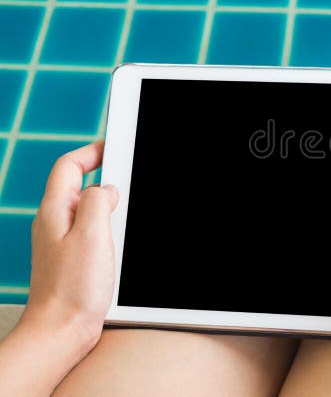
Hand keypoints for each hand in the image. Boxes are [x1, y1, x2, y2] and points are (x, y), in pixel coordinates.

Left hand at [21, 140, 118, 354]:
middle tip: (129, 177)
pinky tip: (120, 242)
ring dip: (109, 206)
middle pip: (79, 185)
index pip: (69, 165)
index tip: (115, 146)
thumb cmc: (73, 289)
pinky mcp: (73, 259)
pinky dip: (108, 228)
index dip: (92, 151)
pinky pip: (92, 231)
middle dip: (105, 177)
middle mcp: (54, 223)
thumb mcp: (93, 235)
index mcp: (54, 211)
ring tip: (126, 215)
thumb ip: (99, 202)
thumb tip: (107, 189)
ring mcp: (62, 241)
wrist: (60, 331)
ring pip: (88, 209)